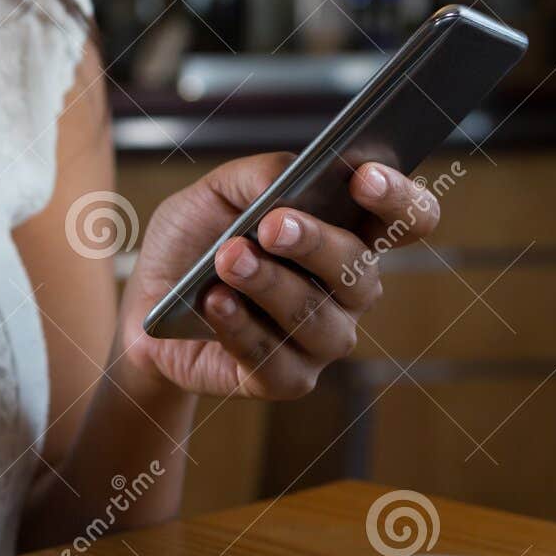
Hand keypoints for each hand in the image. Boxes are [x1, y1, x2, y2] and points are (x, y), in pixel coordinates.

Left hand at [121, 154, 438, 400]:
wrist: (148, 304)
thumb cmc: (193, 243)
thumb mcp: (215, 192)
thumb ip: (258, 176)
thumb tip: (288, 179)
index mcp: (348, 234)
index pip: (407, 220)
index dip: (398, 199)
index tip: (363, 175)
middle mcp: (348, 292)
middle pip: (360, 272)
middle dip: (315, 244)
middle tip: (271, 225)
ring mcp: (322, 340)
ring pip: (317, 317)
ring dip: (270, 285)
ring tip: (227, 259)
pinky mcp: (285, 380)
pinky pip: (275, 361)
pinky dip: (241, 328)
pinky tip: (215, 303)